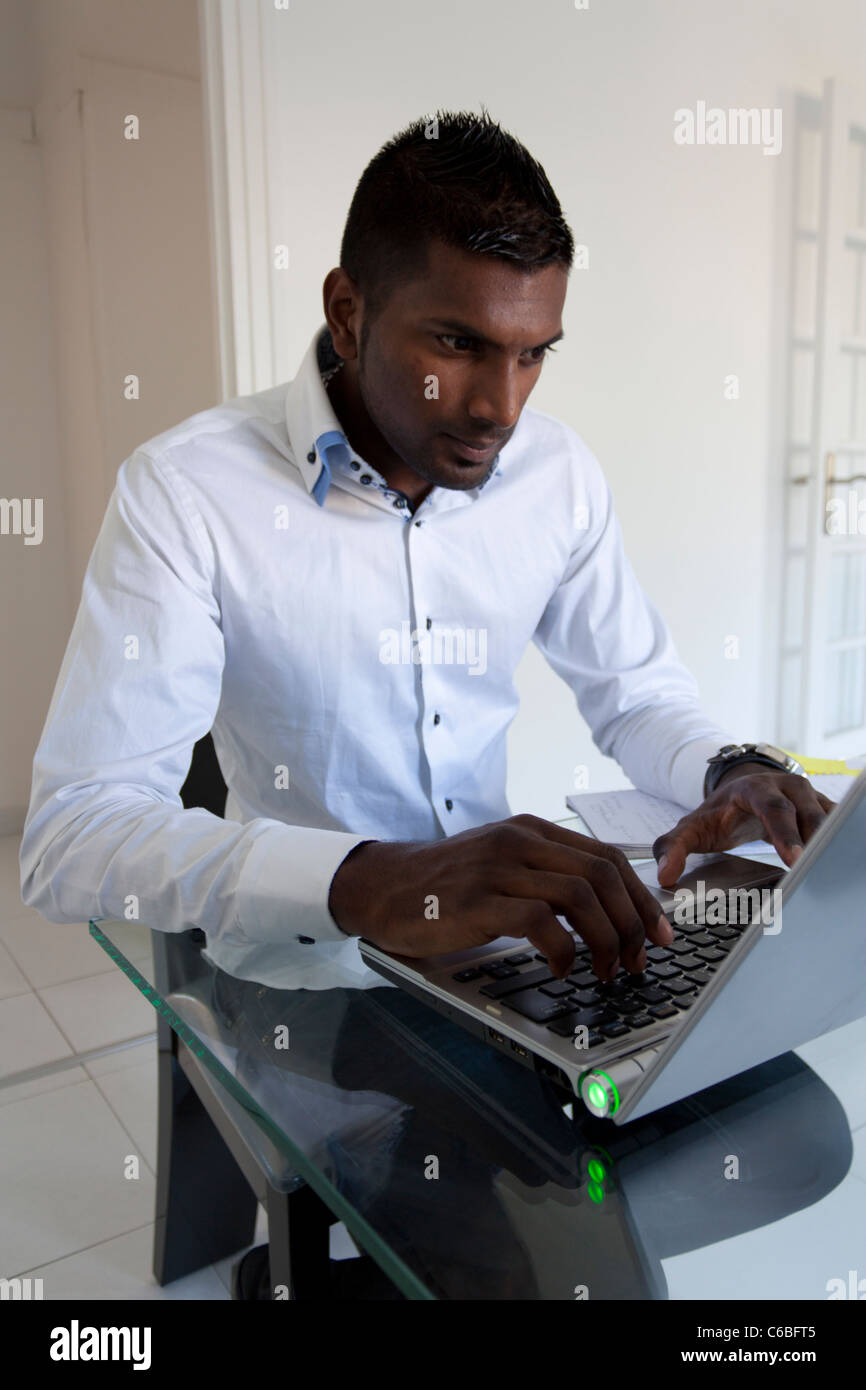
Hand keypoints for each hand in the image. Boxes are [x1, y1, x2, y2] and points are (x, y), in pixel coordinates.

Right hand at [328, 813, 673, 981]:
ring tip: (606, 970)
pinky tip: (562, 969)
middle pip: (603, 874)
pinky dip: (563, 949)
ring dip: (606, 940)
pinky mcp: (478, 899)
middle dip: (633, 922)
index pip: (607, 857)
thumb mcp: (501, 865)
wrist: (383, 887)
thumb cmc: (444, 885)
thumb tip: (605, 909)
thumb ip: (545, 875)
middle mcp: (520, 841)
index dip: (642, 898)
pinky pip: (540, 921)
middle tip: (638, 960)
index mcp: (532, 830)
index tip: (658, 933)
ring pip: (580, 895)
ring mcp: (498, 868)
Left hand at [652, 764, 836, 887]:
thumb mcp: (693, 827)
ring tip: (828, 875)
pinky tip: (835, 867)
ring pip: (829, 821)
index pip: (775, 809)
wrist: (742, 792)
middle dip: (814, 844)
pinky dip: (837, 845)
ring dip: (829, 846)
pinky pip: (838, 827)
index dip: (785, 833)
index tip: (794, 859)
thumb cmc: (719, 814)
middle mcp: (788, 787)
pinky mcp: (825, 808)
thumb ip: (673, 847)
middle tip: (816, 873)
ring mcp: (811, 796)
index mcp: (756, 789)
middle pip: (809, 815)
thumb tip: (665, 875)